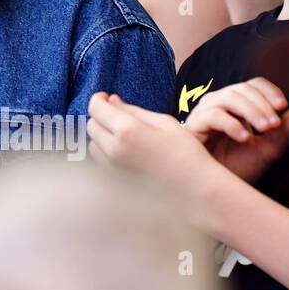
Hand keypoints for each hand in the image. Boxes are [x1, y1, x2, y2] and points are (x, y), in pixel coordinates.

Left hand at [86, 92, 219, 197]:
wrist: (197, 191)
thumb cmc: (187, 155)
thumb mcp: (164, 123)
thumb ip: (134, 111)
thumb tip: (112, 101)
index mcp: (127, 131)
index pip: (95, 108)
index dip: (98, 99)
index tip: (106, 98)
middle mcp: (114, 150)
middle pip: (91, 125)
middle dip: (101, 116)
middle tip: (119, 116)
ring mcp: (112, 169)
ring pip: (93, 144)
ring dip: (102, 136)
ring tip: (125, 136)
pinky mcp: (115, 182)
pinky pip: (101, 162)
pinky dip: (106, 153)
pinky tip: (127, 153)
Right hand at [184, 77, 288, 182]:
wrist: (215, 188)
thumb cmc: (238, 167)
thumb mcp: (267, 149)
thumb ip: (285, 130)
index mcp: (236, 105)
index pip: (253, 85)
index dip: (269, 91)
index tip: (283, 106)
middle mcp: (219, 103)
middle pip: (243, 88)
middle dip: (262, 104)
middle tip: (275, 124)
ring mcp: (204, 112)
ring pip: (229, 97)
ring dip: (251, 111)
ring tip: (264, 129)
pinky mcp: (194, 125)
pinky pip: (214, 115)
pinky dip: (232, 124)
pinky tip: (244, 138)